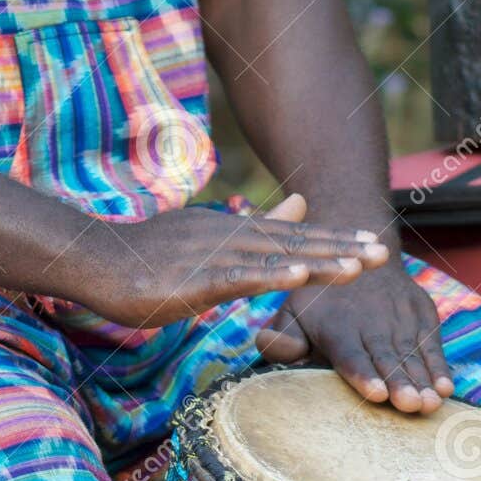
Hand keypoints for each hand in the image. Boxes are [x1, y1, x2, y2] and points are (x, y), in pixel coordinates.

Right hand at [80, 194, 387, 328]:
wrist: (95, 262)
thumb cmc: (150, 258)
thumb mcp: (209, 237)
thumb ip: (256, 227)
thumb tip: (301, 203)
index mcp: (235, 231)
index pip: (295, 237)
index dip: (336, 241)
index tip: (374, 245)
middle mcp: (230, 236)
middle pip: (295, 244)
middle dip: (341, 250)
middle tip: (384, 254)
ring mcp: (212, 256)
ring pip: (275, 259)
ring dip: (318, 262)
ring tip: (358, 268)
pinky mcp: (194, 278)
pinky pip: (240, 277)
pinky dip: (272, 275)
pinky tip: (301, 275)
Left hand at [255, 257, 453, 412]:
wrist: (363, 249)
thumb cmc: (319, 298)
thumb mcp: (291, 310)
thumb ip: (281, 336)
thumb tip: (264, 345)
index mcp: (336, 325)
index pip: (350, 353)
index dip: (363, 373)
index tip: (377, 393)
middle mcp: (371, 321)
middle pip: (385, 357)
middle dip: (399, 382)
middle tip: (409, 405)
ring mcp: (400, 318)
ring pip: (411, 354)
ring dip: (423, 380)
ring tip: (430, 403)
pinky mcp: (422, 315)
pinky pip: (431, 345)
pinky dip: (439, 366)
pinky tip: (447, 387)